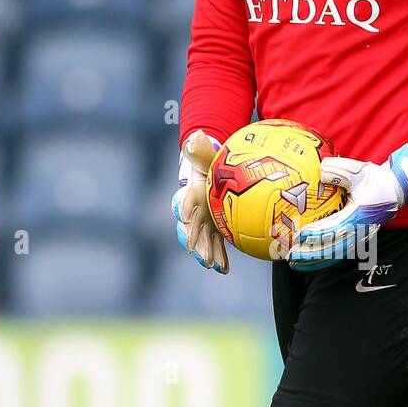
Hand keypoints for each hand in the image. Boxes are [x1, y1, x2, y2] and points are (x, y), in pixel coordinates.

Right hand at [171, 129, 229, 273]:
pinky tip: (224, 269)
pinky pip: (216, 244)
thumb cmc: (207, 161)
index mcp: (190, 192)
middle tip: (195, 250)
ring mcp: (202, 222)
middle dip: (192, 238)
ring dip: (205, 252)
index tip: (184, 215)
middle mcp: (192, 210)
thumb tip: (196, 137)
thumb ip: (200, 149)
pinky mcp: (213, 229)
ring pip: (202, 239)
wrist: (208, 171)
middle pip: (189, 226)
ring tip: (210, 264)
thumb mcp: (205, 153)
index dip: (183, 208)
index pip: (184, 200)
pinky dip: (220, 256)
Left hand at [287, 142, 407, 270]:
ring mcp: (360, 238)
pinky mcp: (358, 241)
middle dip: (310, 253)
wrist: (395, 191)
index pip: (335, 228)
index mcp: (359, 216)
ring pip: (334, 254)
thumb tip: (321, 169)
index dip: (317, 234)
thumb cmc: (375, 180)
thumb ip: (340, 170)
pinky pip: (338, 254)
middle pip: (332, 247)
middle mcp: (360, 231)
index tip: (300, 235)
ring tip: (294, 263)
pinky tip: (308, 263)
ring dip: (314, 260)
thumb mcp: (360, 171)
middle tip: (290, 254)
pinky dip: (323, 260)